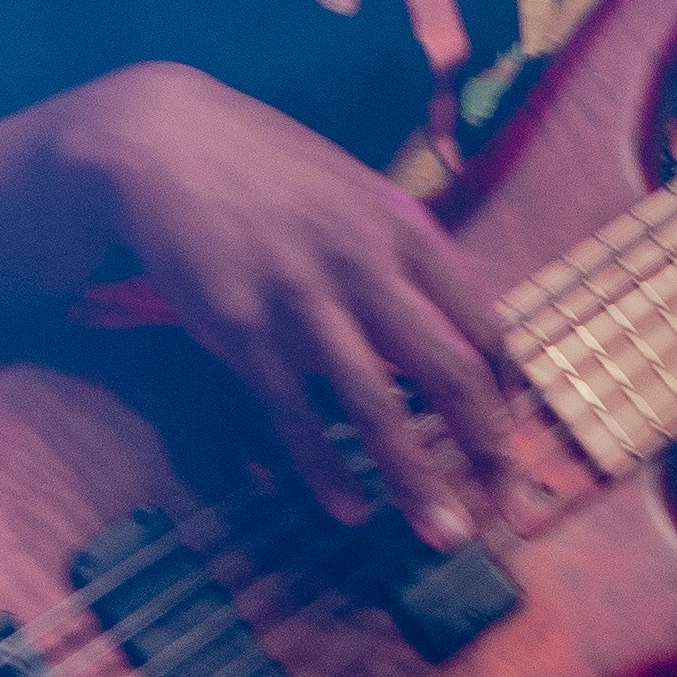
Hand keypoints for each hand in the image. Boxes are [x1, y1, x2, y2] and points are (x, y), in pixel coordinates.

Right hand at [43, 61, 519, 543]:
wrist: (161, 142)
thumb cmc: (265, 166)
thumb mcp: (353, 189)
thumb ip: (401, 251)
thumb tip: (449, 318)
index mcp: (403, 228)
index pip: (482, 323)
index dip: (507, 390)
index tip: (515, 434)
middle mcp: (365, 266)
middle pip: (449, 372)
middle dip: (487, 448)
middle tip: (508, 505)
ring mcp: (304, 303)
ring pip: (379, 409)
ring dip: (417, 480)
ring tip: (446, 534)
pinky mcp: (244, 333)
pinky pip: (296, 418)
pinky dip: (325, 471)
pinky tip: (350, 511)